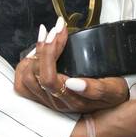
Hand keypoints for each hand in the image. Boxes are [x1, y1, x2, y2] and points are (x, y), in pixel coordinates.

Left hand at [11, 17, 130, 113]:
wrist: (111, 107)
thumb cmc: (111, 96)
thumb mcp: (113, 91)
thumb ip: (95, 89)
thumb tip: (73, 83)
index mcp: (71, 100)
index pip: (48, 78)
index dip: (49, 52)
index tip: (60, 31)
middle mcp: (55, 102)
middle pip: (35, 74)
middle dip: (44, 46)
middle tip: (57, 29)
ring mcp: (46, 100)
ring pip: (26, 77)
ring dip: (34, 53)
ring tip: (48, 36)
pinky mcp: (41, 96)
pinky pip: (22, 83)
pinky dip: (26, 64)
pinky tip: (38, 51)